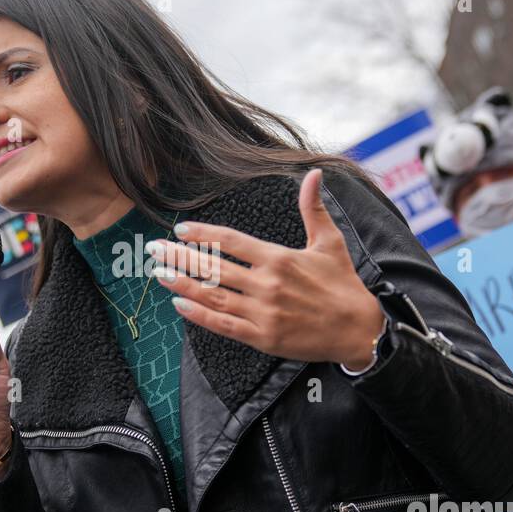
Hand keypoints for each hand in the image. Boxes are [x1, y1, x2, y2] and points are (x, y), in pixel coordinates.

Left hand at [147, 168, 384, 368]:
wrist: (358, 330)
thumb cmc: (343, 285)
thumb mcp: (330, 242)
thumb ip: (313, 209)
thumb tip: (314, 174)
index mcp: (279, 258)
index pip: (231, 241)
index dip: (203, 234)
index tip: (181, 228)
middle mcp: (267, 284)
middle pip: (214, 267)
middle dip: (180, 257)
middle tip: (154, 249)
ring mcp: (263, 313)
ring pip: (213, 295)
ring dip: (182, 284)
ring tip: (159, 273)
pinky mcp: (263, 337)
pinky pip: (224, 325)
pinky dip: (199, 315)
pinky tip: (179, 305)